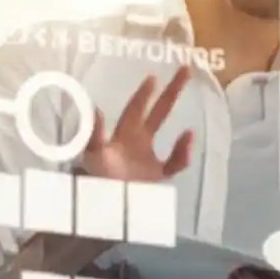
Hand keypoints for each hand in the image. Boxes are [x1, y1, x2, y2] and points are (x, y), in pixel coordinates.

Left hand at [81, 66, 193, 181]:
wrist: (101, 208)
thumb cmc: (93, 180)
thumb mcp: (90, 154)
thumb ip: (94, 133)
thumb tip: (96, 108)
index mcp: (122, 134)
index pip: (136, 108)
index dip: (144, 93)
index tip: (154, 76)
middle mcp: (138, 142)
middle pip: (159, 113)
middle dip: (171, 92)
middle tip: (186, 70)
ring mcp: (149, 159)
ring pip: (170, 139)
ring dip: (181, 136)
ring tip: (189, 130)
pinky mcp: (156, 177)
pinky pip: (174, 164)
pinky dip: (182, 154)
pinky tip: (187, 143)